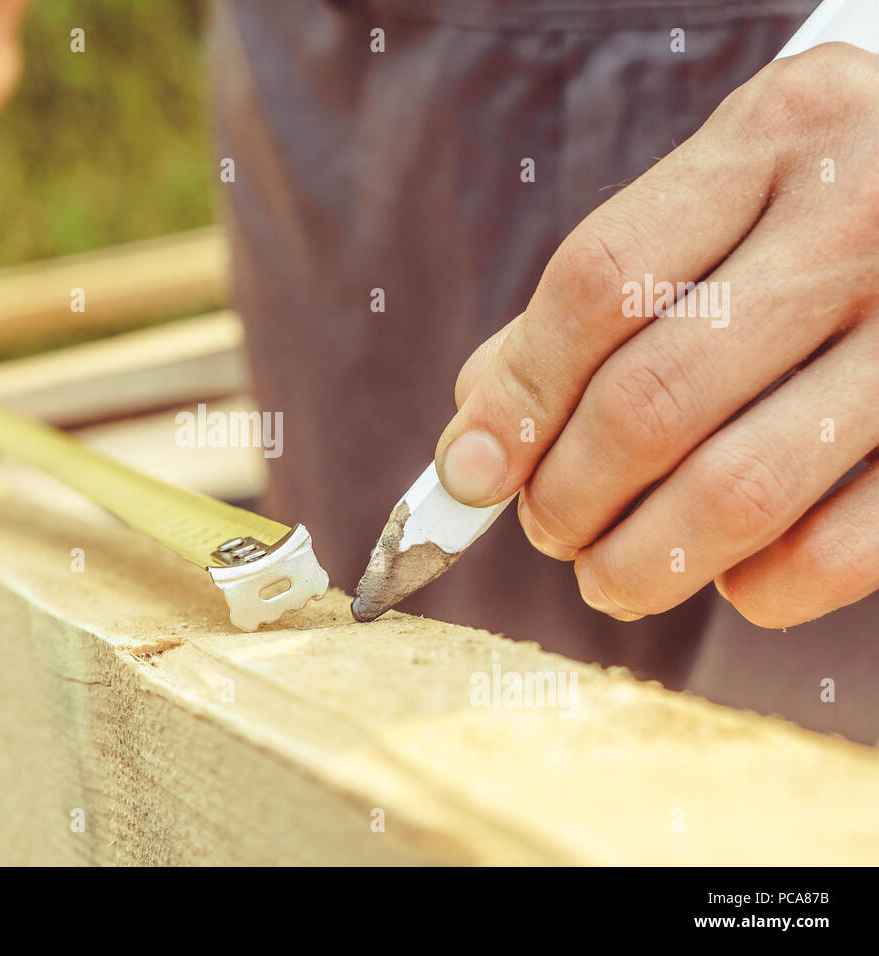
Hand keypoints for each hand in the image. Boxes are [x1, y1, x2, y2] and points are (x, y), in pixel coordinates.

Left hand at [437, 43, 878, 628]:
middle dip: (567, 495)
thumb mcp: (721, 193)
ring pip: (739, 491)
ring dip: (640, 562)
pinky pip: (840, 550)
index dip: (517, 399)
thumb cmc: (824, 200)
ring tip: (604, 575)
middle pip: (652, 401)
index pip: (597, 286)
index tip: (468, 474)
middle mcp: (864, 218)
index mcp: (779, 133)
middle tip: (545, 528)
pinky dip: (759, 589)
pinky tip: (729, 577)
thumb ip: (598, 298)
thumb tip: (477, 438)